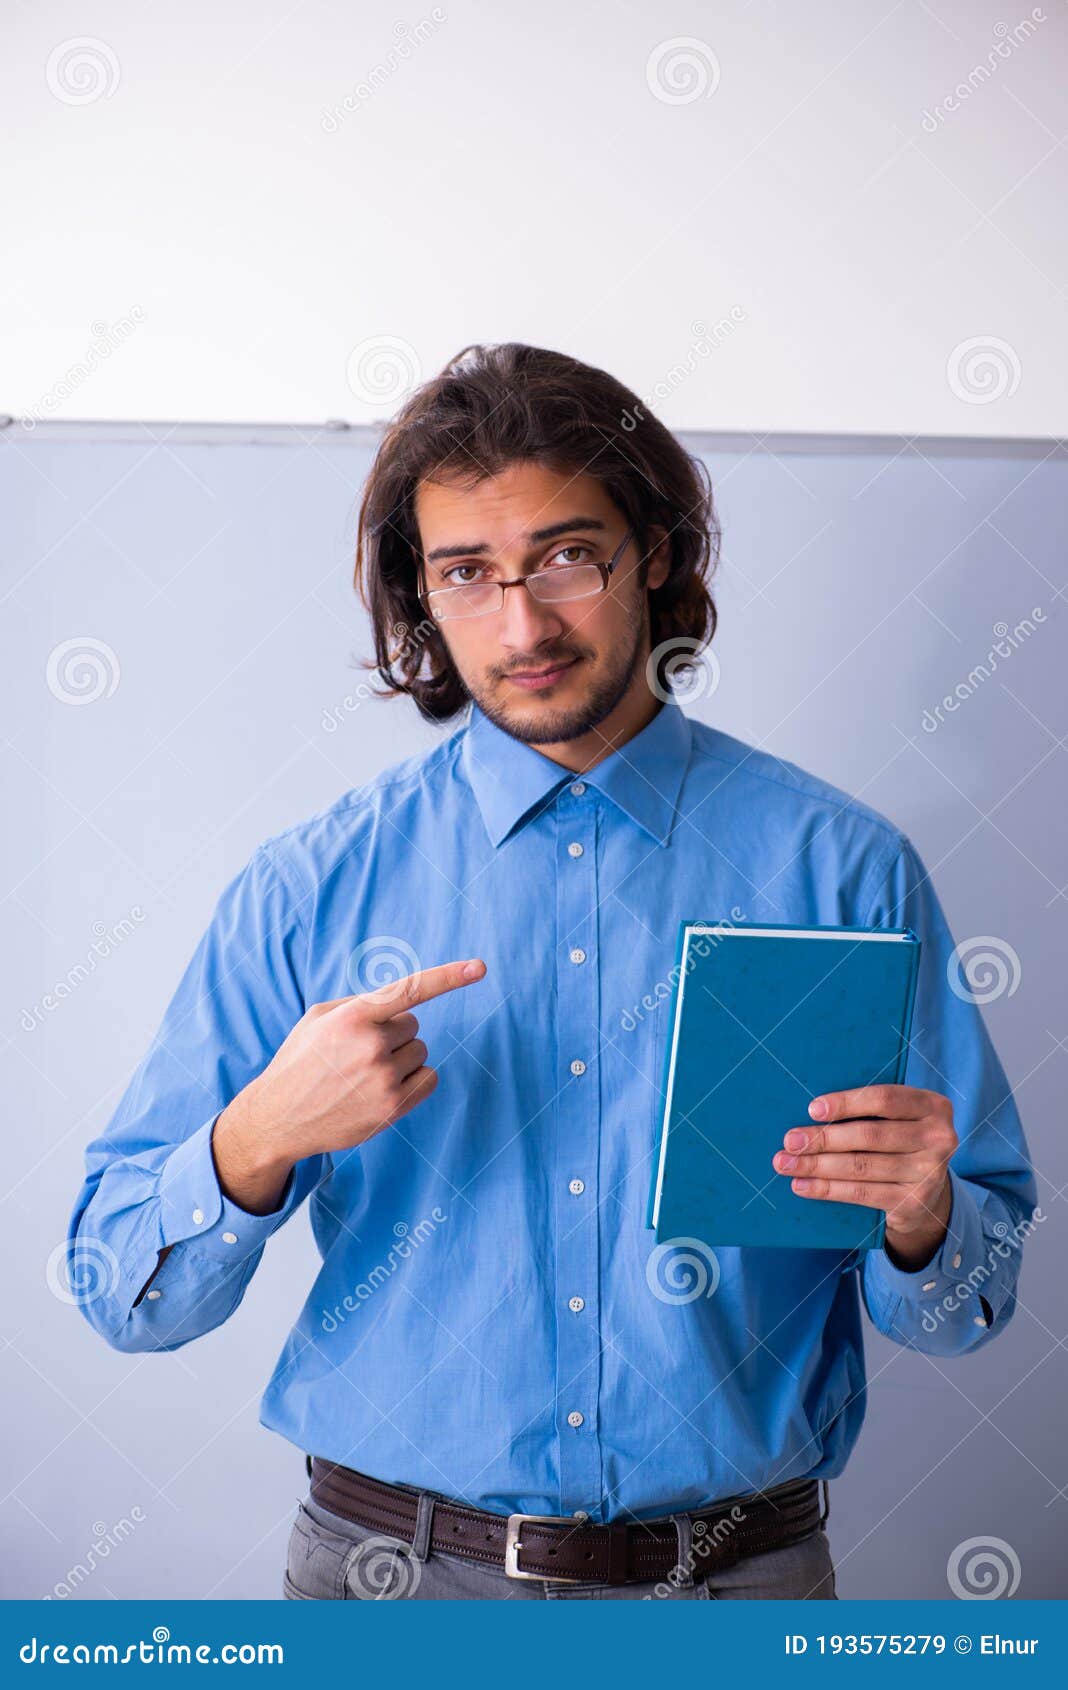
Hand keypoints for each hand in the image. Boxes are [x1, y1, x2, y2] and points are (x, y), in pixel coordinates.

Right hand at [212, 957, 485, 1212]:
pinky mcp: (393, 1108)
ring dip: (400, 1058)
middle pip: (412, 1027)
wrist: (279, 1117)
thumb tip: (404, 1000)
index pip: (409, 990)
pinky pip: (429, 1078)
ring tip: (362, 1073)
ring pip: (420, 1052)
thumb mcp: (318, 1019)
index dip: (448, 976)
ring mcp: (384, 1079)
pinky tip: (382, 1088)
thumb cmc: (301, 1060)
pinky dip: (414, 1079)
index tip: (481, 967)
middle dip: (392, 1034)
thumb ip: (361, 1003)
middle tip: (356, 1053)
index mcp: (353, 1017)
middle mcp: (371, 1046)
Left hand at [771, 1084, 957, 1270]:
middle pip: (869, 1135)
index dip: (847, 1103)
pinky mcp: (913, 1202)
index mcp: (932, 1106)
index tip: (813, 1109)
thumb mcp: (898, 1119)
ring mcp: (928, 1172)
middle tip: (790, 1140)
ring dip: (818, 1165)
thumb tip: (812, 1111)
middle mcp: (938, 1138)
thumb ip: (869, 1110)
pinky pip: (861, 1193)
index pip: (886, 1099)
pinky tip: (803, 1185)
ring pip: (861, 1166)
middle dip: (824, 1138)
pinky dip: (827, 1189)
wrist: (927, 1192)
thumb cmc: (899, 1141)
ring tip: (787, 1163)